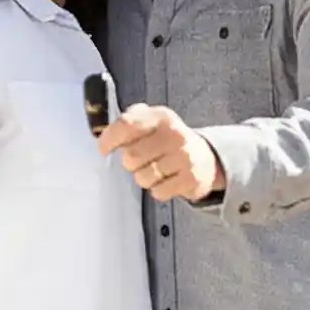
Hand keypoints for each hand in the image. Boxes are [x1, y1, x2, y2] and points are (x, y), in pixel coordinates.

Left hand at [96, 104, 224, 202]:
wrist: (206, 157)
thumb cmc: (168, 139)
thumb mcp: (152, 121)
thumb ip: (128, 122)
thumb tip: (103, 134)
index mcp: (161, 117)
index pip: (127, 125)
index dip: (110, 139)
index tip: (104, 149)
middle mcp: (175, 134)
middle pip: (131, 156)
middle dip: (130, 163)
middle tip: (140, 161)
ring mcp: (185, 157)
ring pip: (143, 177)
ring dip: (144, 177)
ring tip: (155, 170)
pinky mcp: (191, 179)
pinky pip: (158, 192)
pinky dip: (157, 190)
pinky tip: (167, 180)